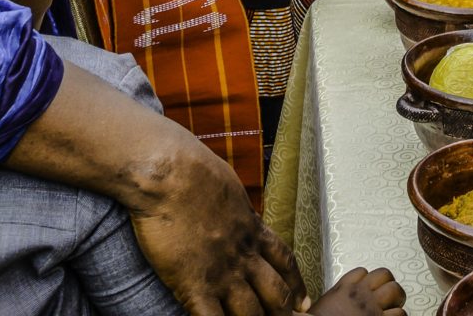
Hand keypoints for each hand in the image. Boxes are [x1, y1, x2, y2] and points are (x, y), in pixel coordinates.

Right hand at [130, 134, 297, 315]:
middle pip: (275, 293)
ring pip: (250, 313)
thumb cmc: (195, 170)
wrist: (171, 174)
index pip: (284, 261)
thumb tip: (234, 207)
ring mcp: (221, 272)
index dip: (296, 284)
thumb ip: (236, 207)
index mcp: (252, 228)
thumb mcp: (229, 187)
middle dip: (282, 312)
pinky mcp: (193, 284)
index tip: (302, 300)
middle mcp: (243, 254)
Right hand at [303, 268, 404, 315]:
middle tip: (387, 295)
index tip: (367, 288)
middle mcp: (360, 293)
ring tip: (394, 306)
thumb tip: (339, 300)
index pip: (362, 272)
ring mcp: (372, 307)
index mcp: (344, 288)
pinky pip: (400, 313)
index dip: (367, 279)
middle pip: (384, 275)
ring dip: (397, 298)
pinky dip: (399, 315)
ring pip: (395, 290)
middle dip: (388, 284)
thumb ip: (335, 297)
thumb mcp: (324, 303)